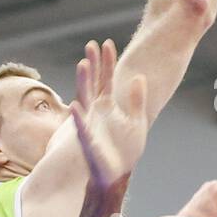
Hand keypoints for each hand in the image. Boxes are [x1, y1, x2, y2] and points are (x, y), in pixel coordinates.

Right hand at [69, 39, 148, 190]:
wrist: (117, 173)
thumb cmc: (125, 149)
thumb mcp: (136, 120)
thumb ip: (137, 100)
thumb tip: (140, 77)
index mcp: (108, 106)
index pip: (107, 79)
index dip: (107, 62)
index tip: (107, 43)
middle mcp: (97, 111)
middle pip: (94, 83)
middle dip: (93, 64)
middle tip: (91, 43)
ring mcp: (90, 124)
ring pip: (85, 99)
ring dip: (84, 82)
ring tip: (83, 64)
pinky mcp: (88, 141)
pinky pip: (82, 128)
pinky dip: (79, 118)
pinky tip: (76, 106)